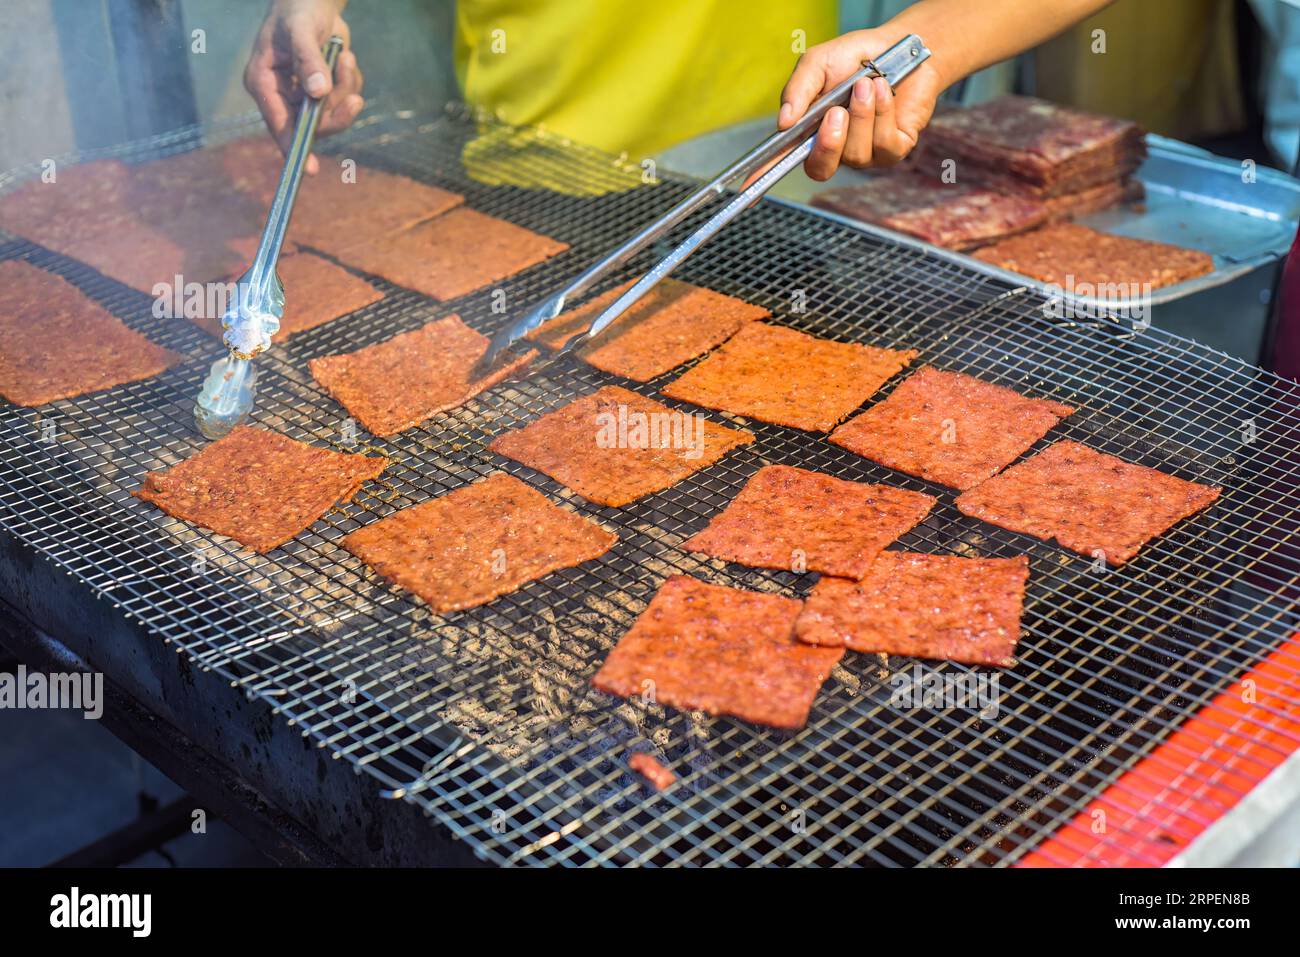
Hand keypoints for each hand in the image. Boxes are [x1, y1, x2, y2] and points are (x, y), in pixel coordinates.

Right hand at [243, 0, 363, 174]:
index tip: (308, 168)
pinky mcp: (324, 90)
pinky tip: (346, 56)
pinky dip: (352, 82)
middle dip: (336, 113)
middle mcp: (281, 94)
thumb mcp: (301, 29)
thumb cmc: (298, 9)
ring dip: (347, 89)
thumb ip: (309, 59)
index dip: (293, 145)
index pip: (277, 122)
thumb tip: (318, 92)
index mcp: (263, 81)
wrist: (315, 0)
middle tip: (355, 99)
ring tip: (347, 57)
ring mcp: (303, 94)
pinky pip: (345, 100)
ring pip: (332, 114)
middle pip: (311, 126)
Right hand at [779, 29, 944, 180]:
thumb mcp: (818, 64)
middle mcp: (835, 148)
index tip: (748, 189)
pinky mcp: (894, 150)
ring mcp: (864, 153)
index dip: (765, 175)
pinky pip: (884, 144)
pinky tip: (885, 91)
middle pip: (820, 168)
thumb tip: (782, 123)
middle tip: (837, 111)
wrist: (901, 46)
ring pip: (855, 153)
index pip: (783, 158)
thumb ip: (798, 90)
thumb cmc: (856, 57)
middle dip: (828, 143)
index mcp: (809, 130)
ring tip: (868, 84)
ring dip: (861, 115)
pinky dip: (883, 113)